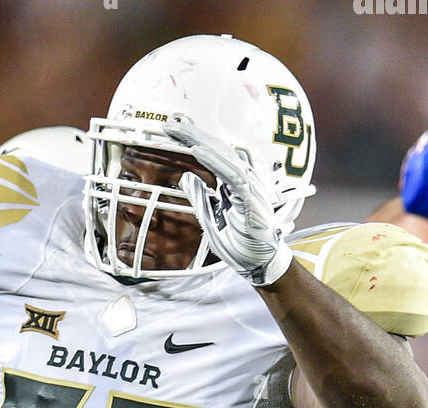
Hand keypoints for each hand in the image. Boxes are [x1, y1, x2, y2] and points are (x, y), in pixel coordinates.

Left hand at [164, 115, 292, 287]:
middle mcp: (242, 180)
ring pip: (223, 157)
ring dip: (200, 142)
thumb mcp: (209, 217)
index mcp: (232, 183)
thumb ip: (200, 196)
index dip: (192, 141)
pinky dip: (215, 161)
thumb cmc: (239, 242)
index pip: (211, 155)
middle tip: (170, 124)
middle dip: (193, 135)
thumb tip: (186, 177)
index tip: (170, 132)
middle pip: (217, 150)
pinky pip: (231, 175)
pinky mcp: (251, 198)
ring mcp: (249, 188)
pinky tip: (198, 151)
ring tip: (180, 131)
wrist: (257, 264)